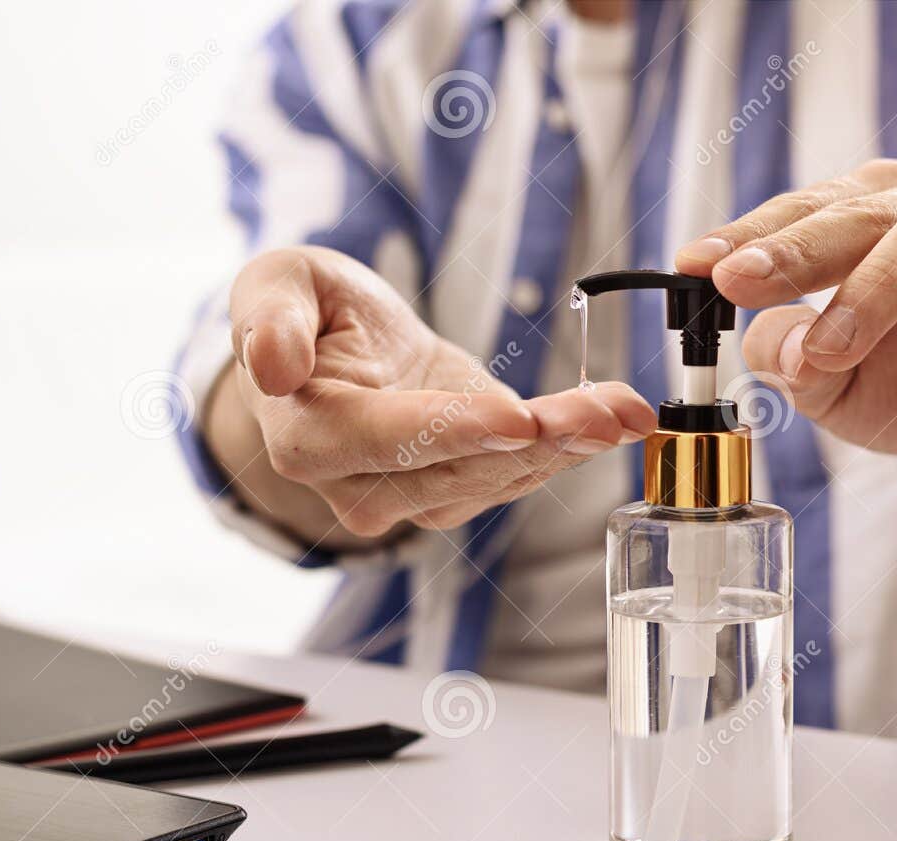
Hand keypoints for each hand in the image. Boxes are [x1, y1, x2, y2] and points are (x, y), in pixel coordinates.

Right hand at [220, 246, 655, 539]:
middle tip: (606, 413)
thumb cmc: (305, 312)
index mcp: (307, 441)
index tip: (515, 417)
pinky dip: (576, 443)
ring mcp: (413, 500)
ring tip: (628, 408)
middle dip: (540, 437)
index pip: (384, 440)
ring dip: (573, 442)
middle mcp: (361, 488)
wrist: (340, 350)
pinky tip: (621, 417)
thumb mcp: (274, 285)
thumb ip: (267, 319)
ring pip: (503, 474)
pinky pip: (523, 471)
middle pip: (460, 466)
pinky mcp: (461, 492)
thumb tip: (271, 365)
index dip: (452, 429)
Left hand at [675, 161, 896, 488]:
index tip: (694, 265)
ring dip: (883, 281)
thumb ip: (799, 367)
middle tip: (741, 280)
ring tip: (838, 340)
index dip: (749, 237)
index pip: (805, 215)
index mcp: (877, 226)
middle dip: (796, 246)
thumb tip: (771, 347)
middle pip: (862, 210)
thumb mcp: (847, 394)